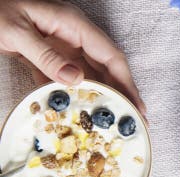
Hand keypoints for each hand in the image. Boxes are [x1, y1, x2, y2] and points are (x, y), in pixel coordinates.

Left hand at [0, 0, 144, 113]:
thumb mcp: (16, 31)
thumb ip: (45, 55)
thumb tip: (76, 80)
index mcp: (74, 25)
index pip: (111, 57)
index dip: (127, 83)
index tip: (137, 106)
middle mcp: (73, 35)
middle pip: (106, 68)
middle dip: (121, 93)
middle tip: (134, 119)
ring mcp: (60, 45)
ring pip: (88, 74)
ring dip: (98, 96)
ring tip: (110, 121)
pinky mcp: (45, 54)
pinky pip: (64, 77)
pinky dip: (71, 94)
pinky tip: (77, 111)